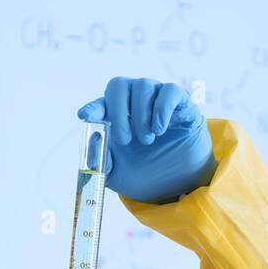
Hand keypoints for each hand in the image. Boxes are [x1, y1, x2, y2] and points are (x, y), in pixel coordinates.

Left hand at [78, 77, 217, 203]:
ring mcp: (157, 100)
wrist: (178, 183)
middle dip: (118, 112)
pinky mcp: (181, 103)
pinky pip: (169, 90)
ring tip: (147, 140)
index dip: (93, 107)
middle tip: (125, 140)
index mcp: (116, 116)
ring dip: (141, 115)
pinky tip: (159, 129)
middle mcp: (135, 102)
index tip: (86, 116)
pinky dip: (161, 109)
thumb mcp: (117, 174)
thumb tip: (92, 139)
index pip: (101, 103)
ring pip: (143, 85)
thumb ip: (101, 160)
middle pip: (119, 85)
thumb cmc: (145, 172)